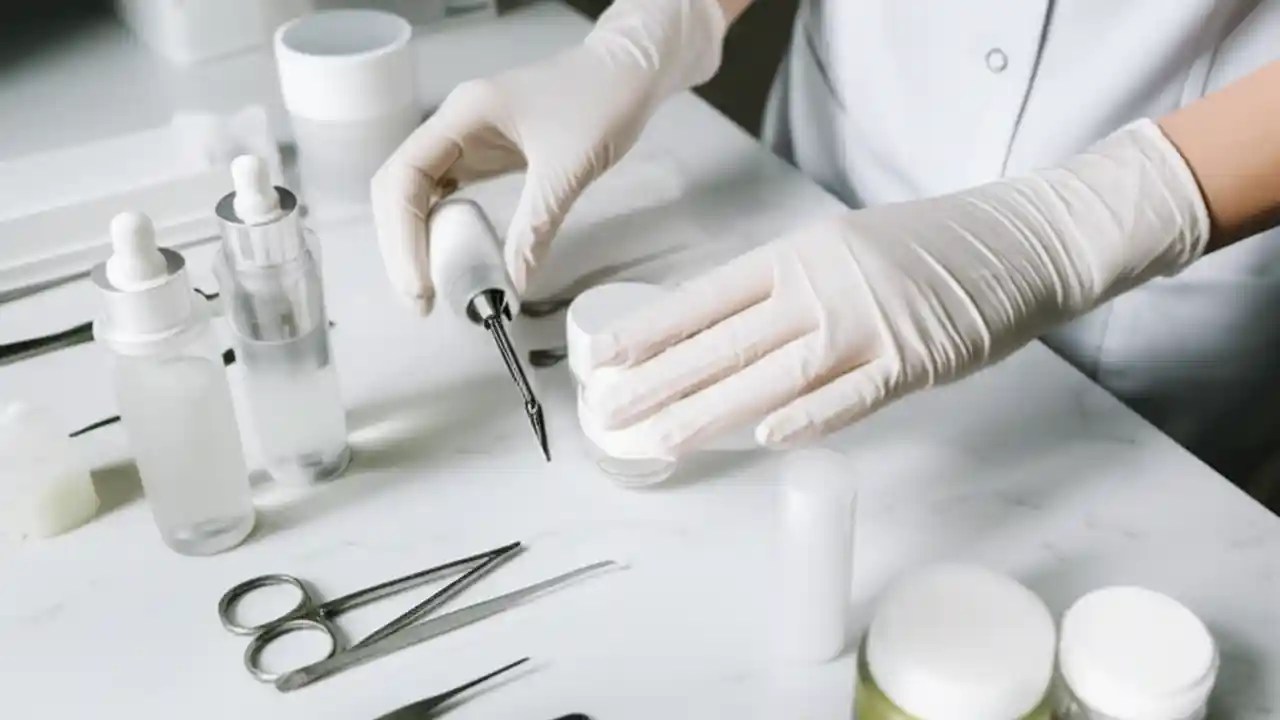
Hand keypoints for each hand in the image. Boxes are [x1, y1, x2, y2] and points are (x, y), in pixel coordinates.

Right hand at [371, 0, 725, 312]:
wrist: (629, 70)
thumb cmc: (603, 101)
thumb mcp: (568, 169)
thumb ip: (536, 227)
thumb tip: (514, 285)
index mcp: (464, 115)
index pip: (405, 176)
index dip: (402, 235)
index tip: (420, 284)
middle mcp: (454, 125)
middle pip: (399, 188)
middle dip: (402, 245)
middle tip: (421, 299)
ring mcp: (466, 139)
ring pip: (417, 193)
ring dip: (417, 239)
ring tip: (431, 287)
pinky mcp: (483, 153)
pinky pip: (445, 194)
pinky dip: (442, 228)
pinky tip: (450, 257)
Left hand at [582, 120, 1208, 457]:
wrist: (1023, 238)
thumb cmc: (932, 247)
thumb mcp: (846, 246)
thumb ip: (791, 288)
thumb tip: (728, 331)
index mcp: (799, 253)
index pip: (707, 297)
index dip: (652, 331)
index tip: (605, 358)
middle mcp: (823, 284)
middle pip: (726, 342)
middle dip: (660, 381)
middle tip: (607, 412)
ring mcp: (868, 322)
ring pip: (773, 375)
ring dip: (711, 412)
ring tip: (658, 439)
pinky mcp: (914, 360)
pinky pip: (852, 395)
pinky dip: (809, 417)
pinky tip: (763, 438)